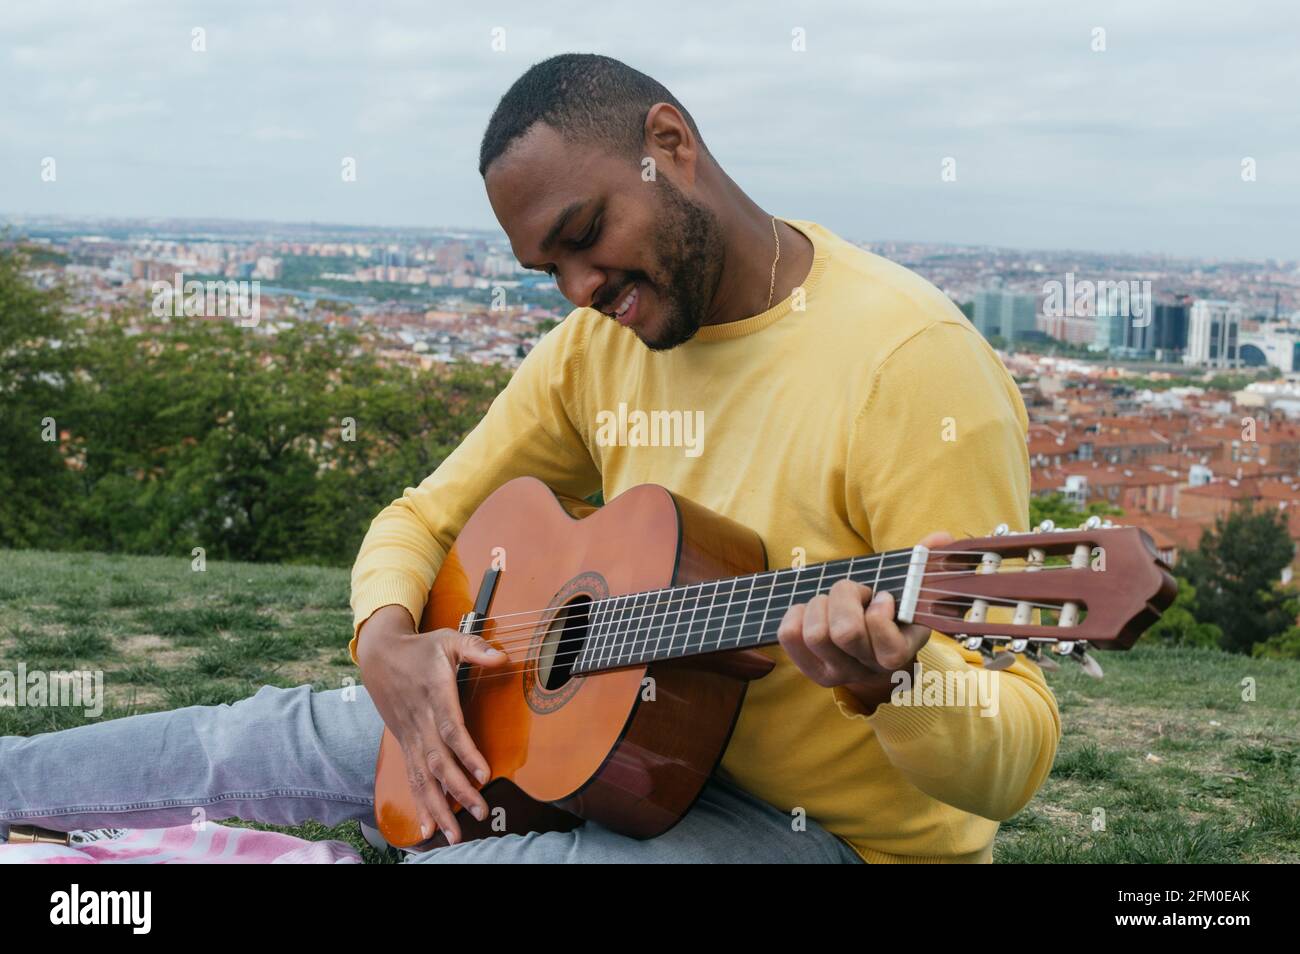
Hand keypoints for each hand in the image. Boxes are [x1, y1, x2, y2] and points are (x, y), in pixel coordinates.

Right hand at [356, 605, 508, 844]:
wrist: (379, 655)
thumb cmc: (420, 648)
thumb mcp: (449, 639)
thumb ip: (475, 648)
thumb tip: (501, 656)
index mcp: (434, 695)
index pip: (450, 728)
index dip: (466, 753)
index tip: (483, 775)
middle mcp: (420, 721)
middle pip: (438, 761)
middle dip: (457, 790)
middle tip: (479, 812)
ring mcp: (410, 735)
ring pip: (423, 776)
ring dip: (439, 806)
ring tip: (454, 835)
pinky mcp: (405, 743)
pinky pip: (412, 777)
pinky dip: (420, 804)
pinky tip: (428, 828)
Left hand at [776, 531, 953, 713]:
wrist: (867, 646)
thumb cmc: (888, 610)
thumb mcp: (909, 591)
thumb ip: (924, 564)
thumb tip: (942, 537)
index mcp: (900, 654)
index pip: (888, 649)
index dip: (881, 614)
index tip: (883, 598)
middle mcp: (868, 670)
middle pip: (846, 633)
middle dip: (846, 597)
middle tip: (855, 593)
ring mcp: (836, 674)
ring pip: (816, 633)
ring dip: (822, 604)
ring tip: (833, 603)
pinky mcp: (809, 668)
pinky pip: (790, 635)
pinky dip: (798, 612)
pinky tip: (814, 611)